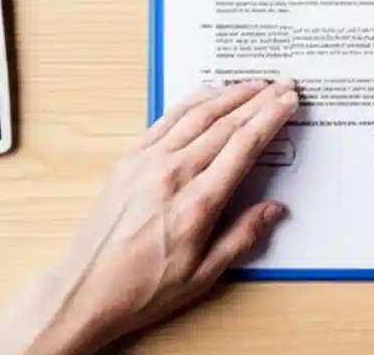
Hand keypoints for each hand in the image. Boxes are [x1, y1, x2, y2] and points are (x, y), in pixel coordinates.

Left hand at [0, 80, 298, 354]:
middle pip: (225, 123)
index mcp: (198, 203)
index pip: (243, 146)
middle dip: (258, 100)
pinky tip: (208, 95)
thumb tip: (274, 210)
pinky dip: (192, 102)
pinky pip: (166, 120)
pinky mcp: (128, 159)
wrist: (85, 289)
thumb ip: (243, 237)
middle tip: (282, 84)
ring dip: (229, 94)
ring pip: (196, 114)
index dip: (270, 118)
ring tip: (253, 84)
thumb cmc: (143, 288)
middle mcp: (173, 173)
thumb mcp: (204, 275)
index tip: (288, 101)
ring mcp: (147, 161)